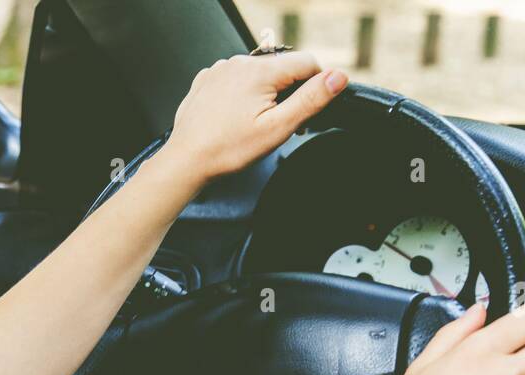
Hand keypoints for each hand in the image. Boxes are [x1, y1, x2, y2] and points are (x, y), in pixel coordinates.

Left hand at [163, 53, 346, 186]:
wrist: (186, 161)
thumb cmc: (227, 150)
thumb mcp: (277, 128)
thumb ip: (310, 100)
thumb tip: (338, 77)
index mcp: (260, 71)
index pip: (307, 63)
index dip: (316, 86)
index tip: (308, 111)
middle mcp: (239, 62)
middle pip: (282, 69)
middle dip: (288, 93)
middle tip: (279, 125)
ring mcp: (221, 69)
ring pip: (258, 75)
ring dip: (265, 95)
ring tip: (253, 125)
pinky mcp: (208, 80)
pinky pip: (236, 81)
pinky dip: (242, 96)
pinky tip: (235, 119)